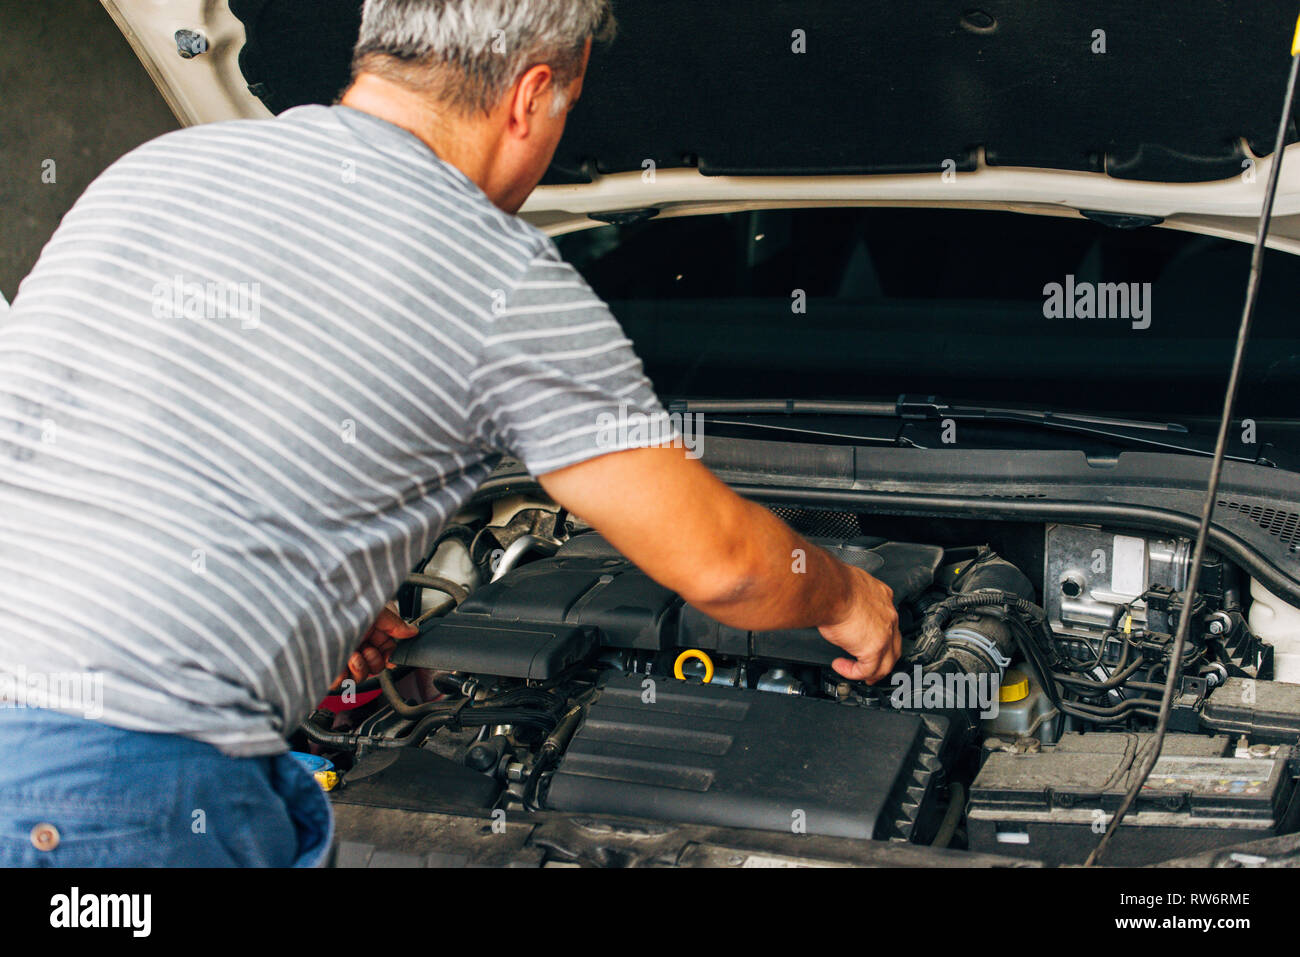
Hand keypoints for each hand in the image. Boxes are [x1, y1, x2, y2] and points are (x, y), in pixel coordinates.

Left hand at [335, 606, 417, 686]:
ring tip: (353, 656)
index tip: (388, 655)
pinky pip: (339, 682)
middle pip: (375, 667)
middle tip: (367, 649)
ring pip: (360, 677)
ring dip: (360, 668)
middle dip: (374, 661)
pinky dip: (342, 676)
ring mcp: (342, 654)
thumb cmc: (343, 603)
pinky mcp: (328, 665)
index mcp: (370, 630)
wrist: (315, 607)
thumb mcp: (377, 610)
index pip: (387, 652)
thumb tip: (413, 631)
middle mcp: (357, 642)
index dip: (389, 656)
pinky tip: (341, 661)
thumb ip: (397, 623)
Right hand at [820, 566, 901, 683]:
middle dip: (884, 659)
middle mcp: (888, 615)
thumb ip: (848, 600)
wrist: (830, 589)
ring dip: (872, 671)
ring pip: (886, 662)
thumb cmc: (832, 585)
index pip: (888, 621)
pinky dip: (853, 672)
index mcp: (883, 597)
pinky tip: (841, 666)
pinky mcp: (874, 649)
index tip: (867, 639)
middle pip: (894, 644)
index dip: (880, 634)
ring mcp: (885, 633)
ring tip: (860, 674)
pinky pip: (867, 670)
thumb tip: (837, 605)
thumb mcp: (846, 588)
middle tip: (873, 667)